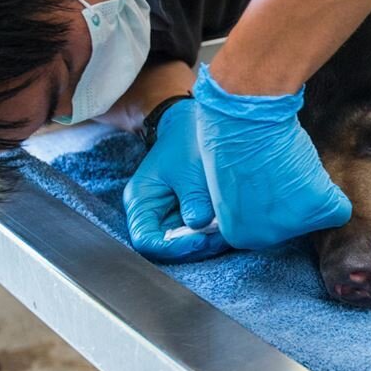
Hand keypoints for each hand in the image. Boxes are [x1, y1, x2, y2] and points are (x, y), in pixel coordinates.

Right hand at [123, 99, 228, 261]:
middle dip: (196, 246)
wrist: (194, 122)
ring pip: (187, 242)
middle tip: (222, 236)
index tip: (200, 239)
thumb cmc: (185, 140)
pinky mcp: (191, 212)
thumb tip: (199, 225)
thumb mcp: (188, 169)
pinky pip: (200, 231)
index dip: (173, 248)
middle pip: (168, 246)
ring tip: (229, 229)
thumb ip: (193, 198)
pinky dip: (215, 232)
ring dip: (209, 241)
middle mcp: (153, 212)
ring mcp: (172, 214)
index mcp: (142, 201)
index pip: (146, 240)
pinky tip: (229, 223)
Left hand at [193, 64, 351, 248]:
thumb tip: (222, 215)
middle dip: (292, 200)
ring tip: (290, 167)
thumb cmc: (226, 140)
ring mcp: (293, 225)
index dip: (271, 200)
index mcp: (239, 233)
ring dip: (311, 192)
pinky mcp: (319, 208)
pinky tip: (312, 170)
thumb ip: (227, 204)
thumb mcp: (214, 181)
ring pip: (319, 215)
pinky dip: (335, 194)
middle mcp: (265, 237)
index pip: (270, 227)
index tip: (266, 182)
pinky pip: (340, 210)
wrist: (246, 118)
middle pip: (295, 225)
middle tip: (279, 173)